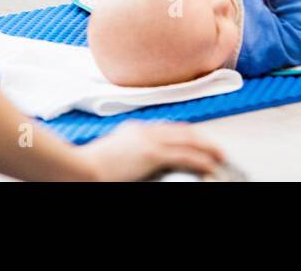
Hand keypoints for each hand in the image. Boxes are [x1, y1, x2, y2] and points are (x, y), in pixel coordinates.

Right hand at [74, 121, 224, 180]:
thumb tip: (139, 162)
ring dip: (208, 149)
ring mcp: (149, 141)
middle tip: (216, 149)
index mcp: (135, 130)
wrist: (79, 170)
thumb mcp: (113, 154)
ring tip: (221, 157)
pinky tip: (211, 167)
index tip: (198, 142)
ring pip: (189, 141)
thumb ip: (129, 152)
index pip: (169, 129)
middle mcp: (144, 130)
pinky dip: (201, 161)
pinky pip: (185, 156)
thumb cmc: (88, 167)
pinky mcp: (152, 154)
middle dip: (202, 140)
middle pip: (183, 131)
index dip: (188, 136)